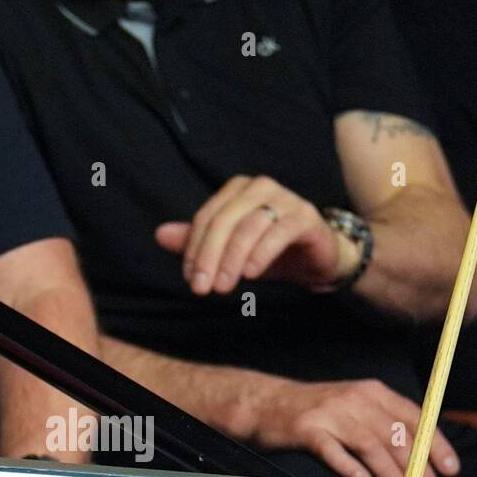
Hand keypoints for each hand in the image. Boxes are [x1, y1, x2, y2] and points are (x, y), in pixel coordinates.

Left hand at [155, 175, 351, 295]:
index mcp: (237, 190)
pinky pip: (278, 232)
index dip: (194, 249)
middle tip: (202, 288)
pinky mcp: (304, 216)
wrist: (316, 259)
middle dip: (209, 256)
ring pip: (249, 226)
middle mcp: (259, 187)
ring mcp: (284, 198)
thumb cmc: (269, 251)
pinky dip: (261, 253)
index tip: (190, 278)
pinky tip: (250, 274)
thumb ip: (197, 241)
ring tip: (223, 286)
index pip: (207, 218)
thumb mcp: (229, 250)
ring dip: (232, 259)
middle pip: (224, 221)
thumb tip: (160, 235)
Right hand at [249, 377, 459, 476]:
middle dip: (417, 466)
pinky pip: (332, 450)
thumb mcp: (355, 407)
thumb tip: (420, 457)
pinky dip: (348, 466)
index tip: (450, 468)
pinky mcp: (307, 429)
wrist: (267, 403)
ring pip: (369, 444)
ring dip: (390, 472)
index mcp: (372, 392)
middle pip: (394, 434)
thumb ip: (385, 425)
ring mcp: (331, 414)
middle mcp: (355, 399)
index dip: (435, 444)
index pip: (414, 417)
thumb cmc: (317, 411)